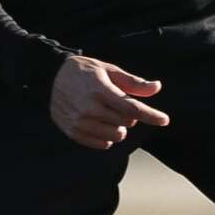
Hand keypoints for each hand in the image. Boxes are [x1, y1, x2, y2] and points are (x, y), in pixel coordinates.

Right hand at [49, 55, 169, 149]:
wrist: (50, 77)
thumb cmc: (84, 72)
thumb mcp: (109, 70)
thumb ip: (133, 82)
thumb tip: (157, 87)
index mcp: (100, 90)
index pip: (132, 108)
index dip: (151, 115)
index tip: (165, 120)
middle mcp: (90, 108)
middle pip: (126, 124)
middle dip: (129, 116)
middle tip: (117, 104)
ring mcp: (80, 122)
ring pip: (116, 136)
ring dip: (119, 127)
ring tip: (108, 114)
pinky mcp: (73, 132)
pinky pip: (102, 144)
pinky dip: (107, 137)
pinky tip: (100, 124)